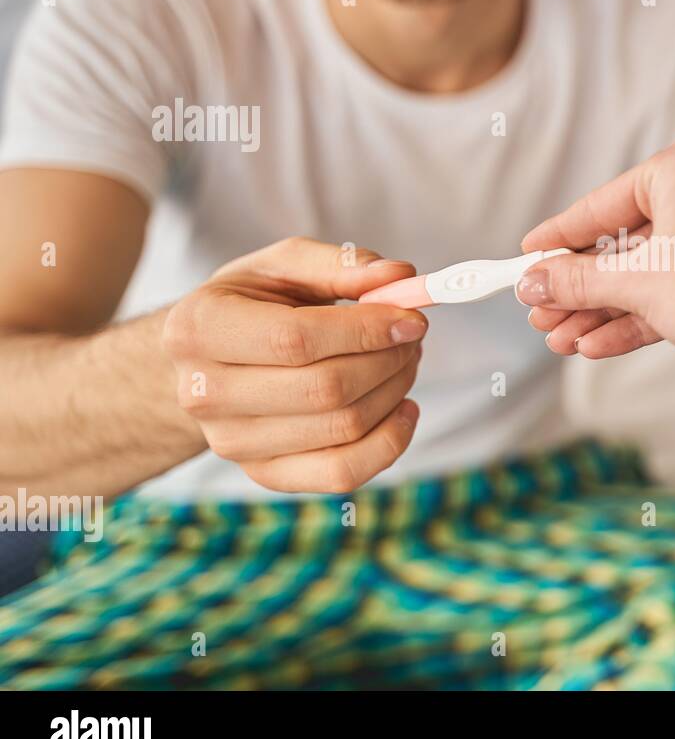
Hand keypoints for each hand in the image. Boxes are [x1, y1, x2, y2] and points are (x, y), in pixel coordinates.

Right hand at [162, 237, 426, 492]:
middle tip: (412, 335)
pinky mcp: (263, 473)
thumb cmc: (251, 303)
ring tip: (403, 360)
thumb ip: (340, 265)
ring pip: (343, 428)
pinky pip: (342, 473)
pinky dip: (389, 443)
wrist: (207, 361)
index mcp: (199, 328)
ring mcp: (231, 442)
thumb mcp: (283, 266)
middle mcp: (204, 393)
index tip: (412, 318)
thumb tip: (400, 276)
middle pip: (326, 389)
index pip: (296, 339)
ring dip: (395, 391)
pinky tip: (403, 409)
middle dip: (388, 359)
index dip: (366, 330)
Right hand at [516, 138, 674, 362]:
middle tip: (540, 316)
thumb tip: (532, 283)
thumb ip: (577, 280)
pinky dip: (640, 315)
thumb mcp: (637, 283)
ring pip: (648, 273)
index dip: (555, 240)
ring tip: (561, 341)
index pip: (599, 207)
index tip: (523, 261)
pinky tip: (598, 345)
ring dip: (604, 310)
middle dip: (579, 289)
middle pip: (623, 244)